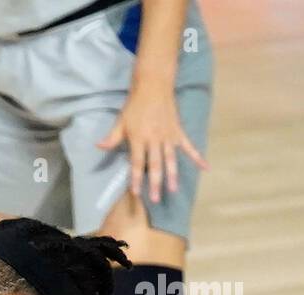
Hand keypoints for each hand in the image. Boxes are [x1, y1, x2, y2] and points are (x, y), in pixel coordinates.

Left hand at [97, 82, 207, 203]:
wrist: (154, 86)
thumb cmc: (135, 105)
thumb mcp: (121, 121)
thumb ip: (112, 137)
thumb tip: (98, 146)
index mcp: (140, 138)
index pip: (137, 162)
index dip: (136, 177)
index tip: (136, 191)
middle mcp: (155, 139)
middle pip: (155, 164)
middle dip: (155, 182)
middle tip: (155, 199)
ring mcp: (169, 136)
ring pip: (171, 159)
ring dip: (173, 175)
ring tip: (173, 189)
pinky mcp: (178, 132)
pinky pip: (189, 147)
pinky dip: (198, 157)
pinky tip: (205, 168)